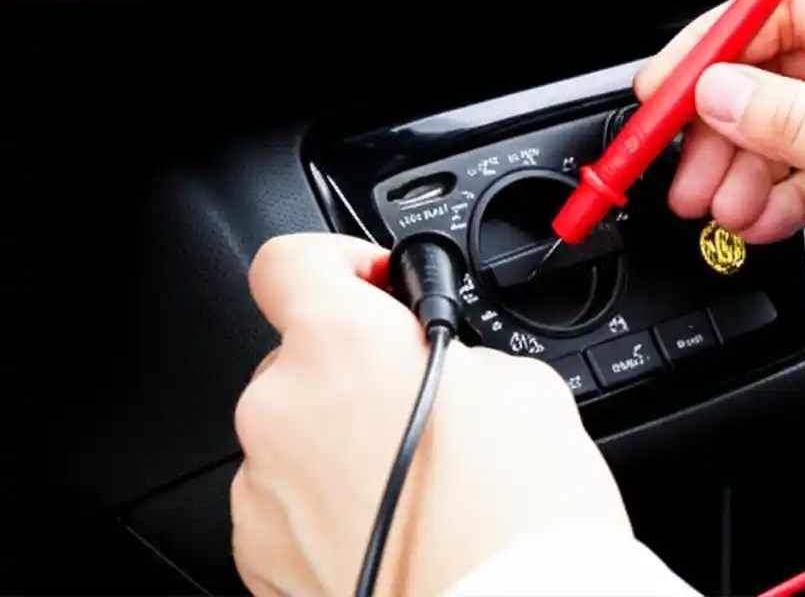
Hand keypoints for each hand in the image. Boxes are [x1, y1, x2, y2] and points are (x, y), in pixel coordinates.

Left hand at [231, 233, 630, 595]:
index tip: (372, 287)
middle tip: (423, 408)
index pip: (288, 263)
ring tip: (413, 483)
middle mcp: (283, 411)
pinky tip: (390, 523)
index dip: (334, 264)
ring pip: (294, 437)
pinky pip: (285, 504)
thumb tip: (448, 368)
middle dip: (356, 374)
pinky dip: (327, 505)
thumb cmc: (523, 518)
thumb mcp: (525, 388)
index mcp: (342, 345)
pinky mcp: (262, 557)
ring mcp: (262, 491)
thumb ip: (459, 355)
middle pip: (300, 360)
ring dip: (341, 443)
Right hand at [637, 0, 804, 338]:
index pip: (782, 10)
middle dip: (722, 124)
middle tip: (680, 170)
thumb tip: (719, 94)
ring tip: (716, 211)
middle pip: (777, 71)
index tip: (664, 91)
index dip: (712, 48)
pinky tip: (761, 221)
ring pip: (792, 122)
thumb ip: (797, 125)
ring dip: (747, 166)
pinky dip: (785, 193)